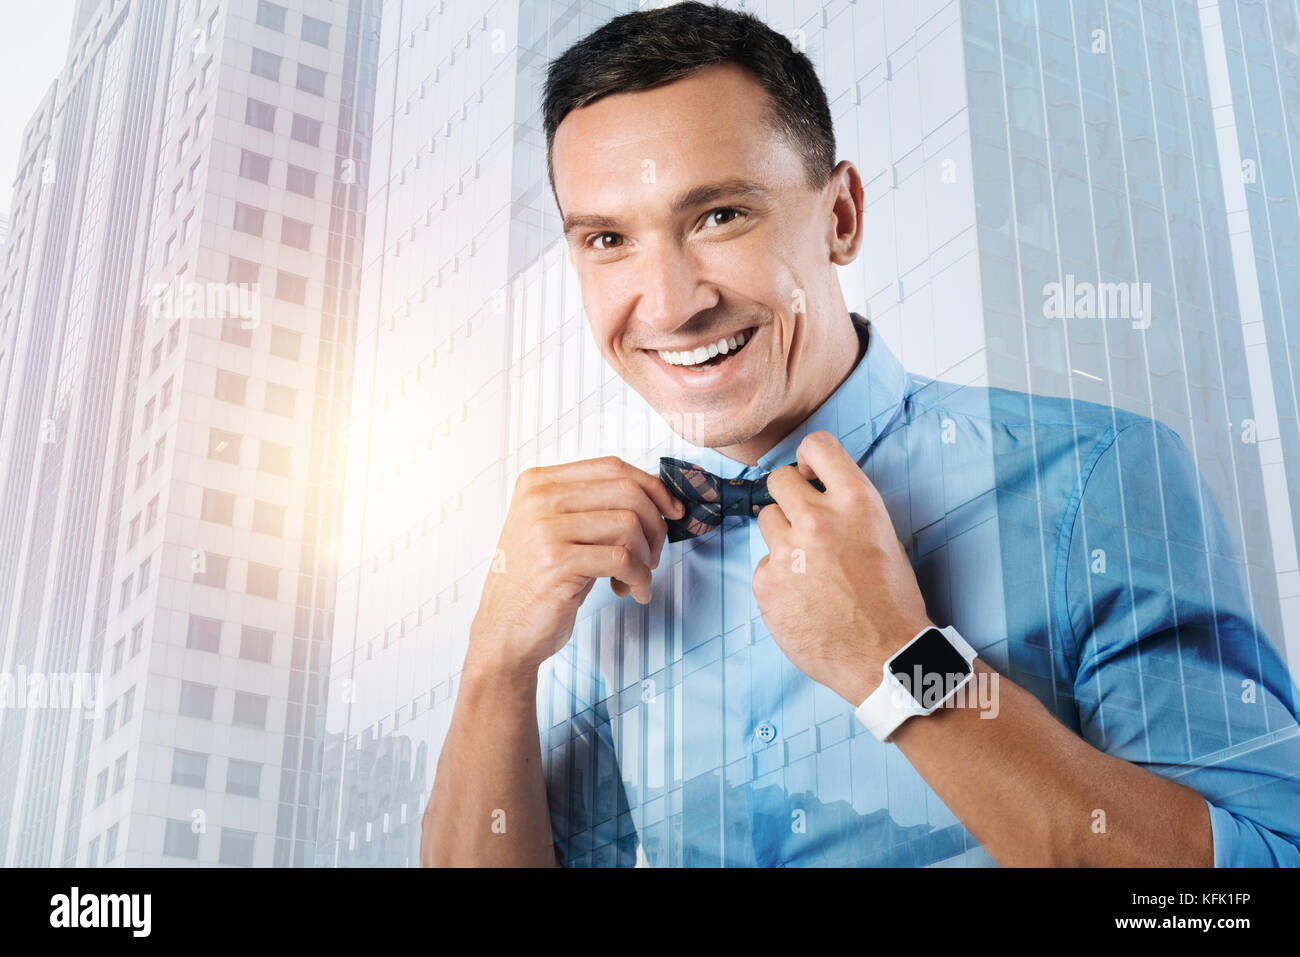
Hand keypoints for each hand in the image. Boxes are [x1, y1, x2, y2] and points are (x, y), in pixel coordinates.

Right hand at [466, 456, 684, 678]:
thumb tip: (657, 499)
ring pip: (629, 525)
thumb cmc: (537, 583)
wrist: (502, 632)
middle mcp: (539, 499)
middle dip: (655, 527)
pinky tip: (631, 591)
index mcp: (538, 483)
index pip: (612, 467)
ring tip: (636, 579)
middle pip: (627, 492)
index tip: (672, 511)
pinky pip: (623, 560)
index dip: (653, 487)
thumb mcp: (557, 532)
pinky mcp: (557, 562)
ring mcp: (545, 529)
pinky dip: (639, 578)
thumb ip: (593, 508)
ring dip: (647, 558)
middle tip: (654, 556)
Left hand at [752, 431, 932, 703]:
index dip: (809, 458)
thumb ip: (846, 506)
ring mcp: (787, 551)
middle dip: (790, 496)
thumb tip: (815, 487)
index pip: (817, 444)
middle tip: (806, 522)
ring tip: (810, 566)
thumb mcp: (882, 534)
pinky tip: (803, 597)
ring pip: (766, 519)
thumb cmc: (891, 598)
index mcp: (855, 502)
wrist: (885, 656)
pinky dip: (778, 577)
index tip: (811, 475)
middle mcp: (818, 519)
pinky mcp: (766, 582)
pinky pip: (762, 563)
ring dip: (782, 536)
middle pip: (779, 480)